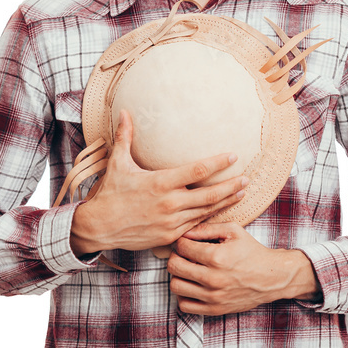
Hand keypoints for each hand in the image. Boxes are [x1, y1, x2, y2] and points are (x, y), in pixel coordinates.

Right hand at [70, 109, 247, 255]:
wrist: (99, 226)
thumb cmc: (110, 193)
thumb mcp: (117, 163)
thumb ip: (125, 137)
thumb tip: (124, 111)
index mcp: (160, 183)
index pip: (197, 170)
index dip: (218, 163)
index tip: (233, 155)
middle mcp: (169, 203)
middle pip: (209, 194)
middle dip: (231, 186)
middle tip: (247, 178)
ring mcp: (171, 222)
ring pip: (206, 211)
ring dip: (226, 202)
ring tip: (242, 193)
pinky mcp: (169, 236)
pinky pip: (195, 226)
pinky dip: (210, 217)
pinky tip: (221, 210)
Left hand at [167, 222, 318, 315]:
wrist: (272, 277)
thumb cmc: (252, 251)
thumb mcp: (233, 231)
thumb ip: (207, 229)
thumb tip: (185, 232)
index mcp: (216, 257)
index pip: (181, 247)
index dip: (181, 241)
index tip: (186, 241)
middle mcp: (212, 278)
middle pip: (174, 266)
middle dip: (175, 257)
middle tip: (184, 255)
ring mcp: (213, 296)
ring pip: (176, 286)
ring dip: (178, 276)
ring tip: (188, 270)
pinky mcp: (214, 309)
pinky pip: (184, 305)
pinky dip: (184, 295)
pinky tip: (193, 285)